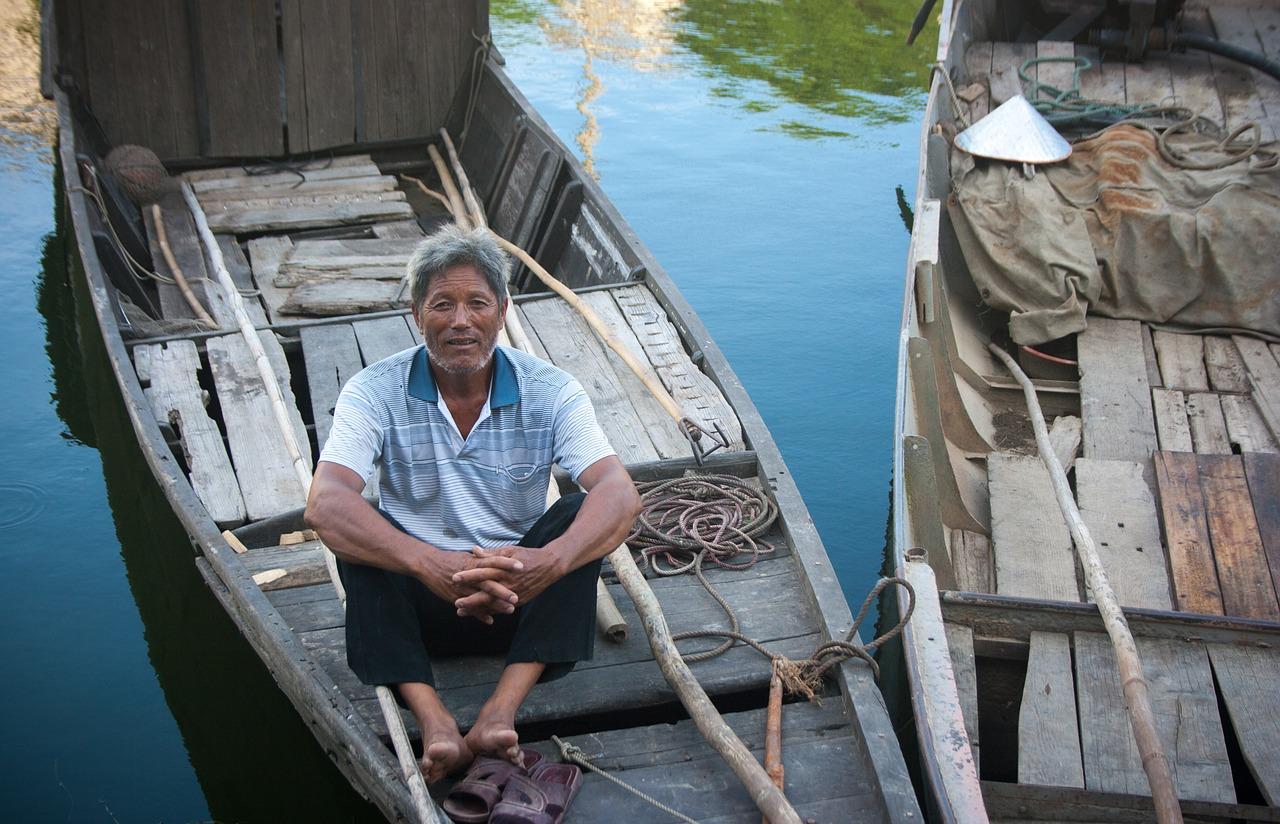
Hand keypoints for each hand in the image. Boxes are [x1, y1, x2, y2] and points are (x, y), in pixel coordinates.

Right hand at [417, 549, 523, 624]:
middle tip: (518, 596)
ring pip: (481, 598)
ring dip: (496, 605)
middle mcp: (469, 576)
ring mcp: (462, 588)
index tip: (521, 566)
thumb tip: (496, 556)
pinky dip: (480, 615)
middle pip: (489, 583)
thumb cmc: (449, 559)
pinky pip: (470, 608)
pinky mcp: (455, 597)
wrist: (428, 564)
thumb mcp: (467, 557)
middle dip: (503, 591)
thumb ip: (482, 558)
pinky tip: (490, 621)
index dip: (507, 564)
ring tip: (510, 610)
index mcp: (473, 563)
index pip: (493, 561)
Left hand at [452, 545, 566, 614]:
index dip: (468, 575)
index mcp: (504, 569)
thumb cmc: (527, 556)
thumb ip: (491, 553)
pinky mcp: (519, 601)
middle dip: (470, 599)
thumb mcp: (509, 551)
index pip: (483, 572)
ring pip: (492, 604)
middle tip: (455, 603)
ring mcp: (514, 594)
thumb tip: (473, 550)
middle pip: (486, 593)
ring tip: (461, 612)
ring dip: (476, 609)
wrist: (549, 567)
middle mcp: (509, 583)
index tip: (454, 577)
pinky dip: (489, 612)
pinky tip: (477, 615)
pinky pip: (501, 608)